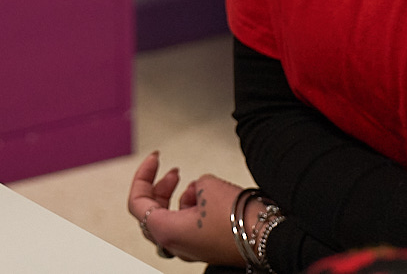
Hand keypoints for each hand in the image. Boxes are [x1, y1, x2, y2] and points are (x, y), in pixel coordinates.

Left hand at [127, 151, 250, 264]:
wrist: (269, 237)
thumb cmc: (238, 218)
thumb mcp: (208, 185)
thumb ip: (193, 184)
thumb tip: (198, 192)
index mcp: (166, 232)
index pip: (137, 202)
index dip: (143, 175)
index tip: (156, 158)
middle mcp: (175, 245)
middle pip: (151, 212)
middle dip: (159, 187)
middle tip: (172, 170)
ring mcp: (190, 249)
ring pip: (171, 220)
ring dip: (179, 197)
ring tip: (199, 186)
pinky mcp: (205, 248)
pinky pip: (188, 226)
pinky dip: (192, 208)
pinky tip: (209, 198)